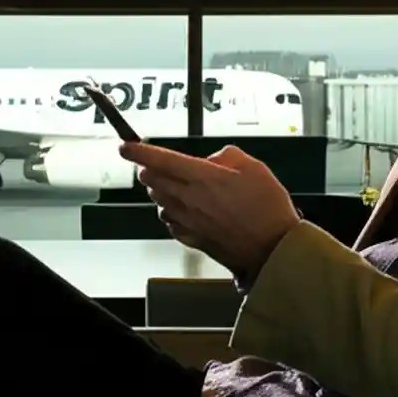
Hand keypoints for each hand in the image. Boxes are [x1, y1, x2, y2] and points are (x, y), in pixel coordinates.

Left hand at [118, 142, 300, 279]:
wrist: (271, 250)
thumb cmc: (267, 209)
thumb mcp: (255, 168)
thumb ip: (228, 156)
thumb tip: (212, 159)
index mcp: (202, 177)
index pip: (160, 160)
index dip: (138, 151)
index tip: (126, 147)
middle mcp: (189, 199)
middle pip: (152, 181)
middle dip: (148, 169)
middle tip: (153, 164)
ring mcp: (188, 221)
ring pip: (159, 201)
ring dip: (161, 190)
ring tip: (175, 186)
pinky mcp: (192, 238)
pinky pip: (170, 221)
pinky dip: (171, 211)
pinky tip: (185, 209)